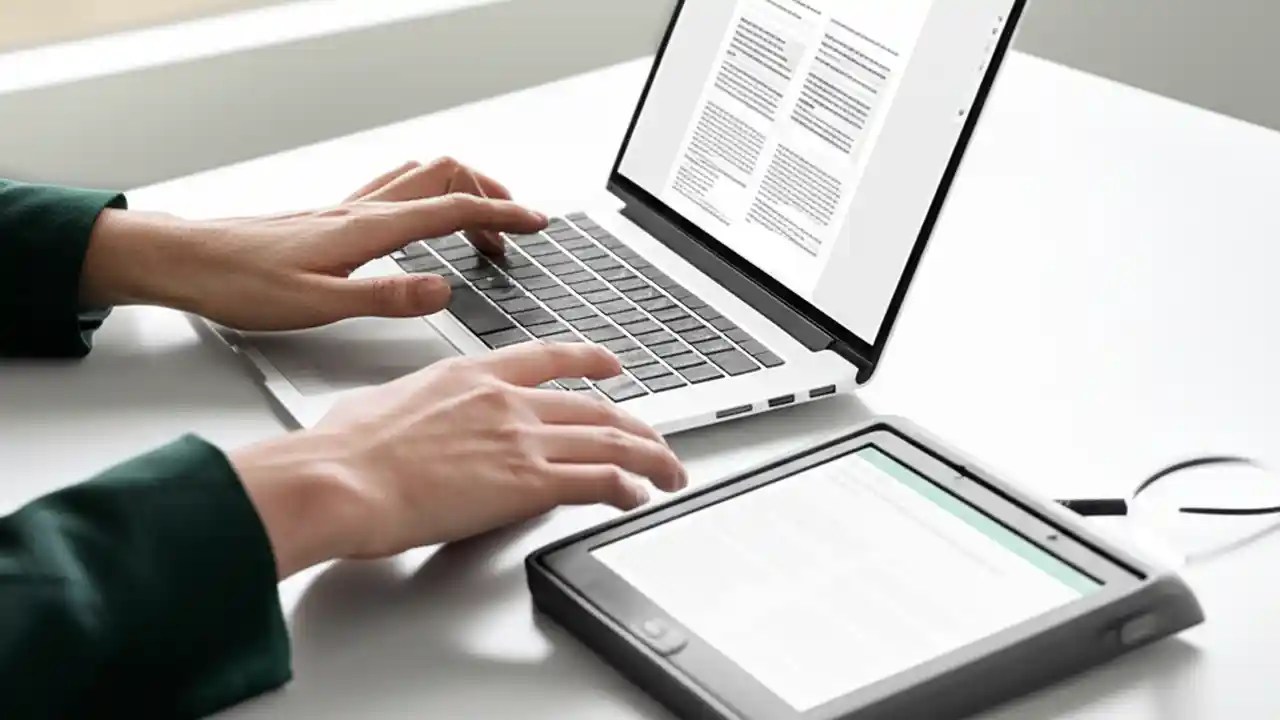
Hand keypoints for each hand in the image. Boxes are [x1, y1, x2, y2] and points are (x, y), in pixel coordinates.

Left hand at [80, 157, 537, 329]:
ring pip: (420, 176)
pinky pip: (394, 189)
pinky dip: (427, 196)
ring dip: (461, 191)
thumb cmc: (240, 284)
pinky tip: (421, 223)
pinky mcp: (331, 217)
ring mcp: (346, 209)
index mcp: (368, 230)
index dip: (501, 216)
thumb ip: (386, 296)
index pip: (453, 209)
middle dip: (491, 195)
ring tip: (481, 222)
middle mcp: (362, 210)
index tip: (536, 225)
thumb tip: (444, 289)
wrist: (186, 261)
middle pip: (445, 177)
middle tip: (514, 229)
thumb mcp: (318, 305)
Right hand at [229, 343, 686, 577]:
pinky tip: (638, 495)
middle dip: (635, 426)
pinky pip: (598, 481)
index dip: (590, 360)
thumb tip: (402, 413)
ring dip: (649, 459)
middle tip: (656, 439)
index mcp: (472, 376)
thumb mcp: (381, 402)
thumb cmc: (344, 449)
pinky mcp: (527, 483)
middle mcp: (506, 401)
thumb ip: (412, 405)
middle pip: (593, 407)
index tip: (613, 365)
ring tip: (669, 472)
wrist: (340, 478)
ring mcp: (521, 438)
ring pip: (609, 441)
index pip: (548, 359)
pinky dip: (627, 487)